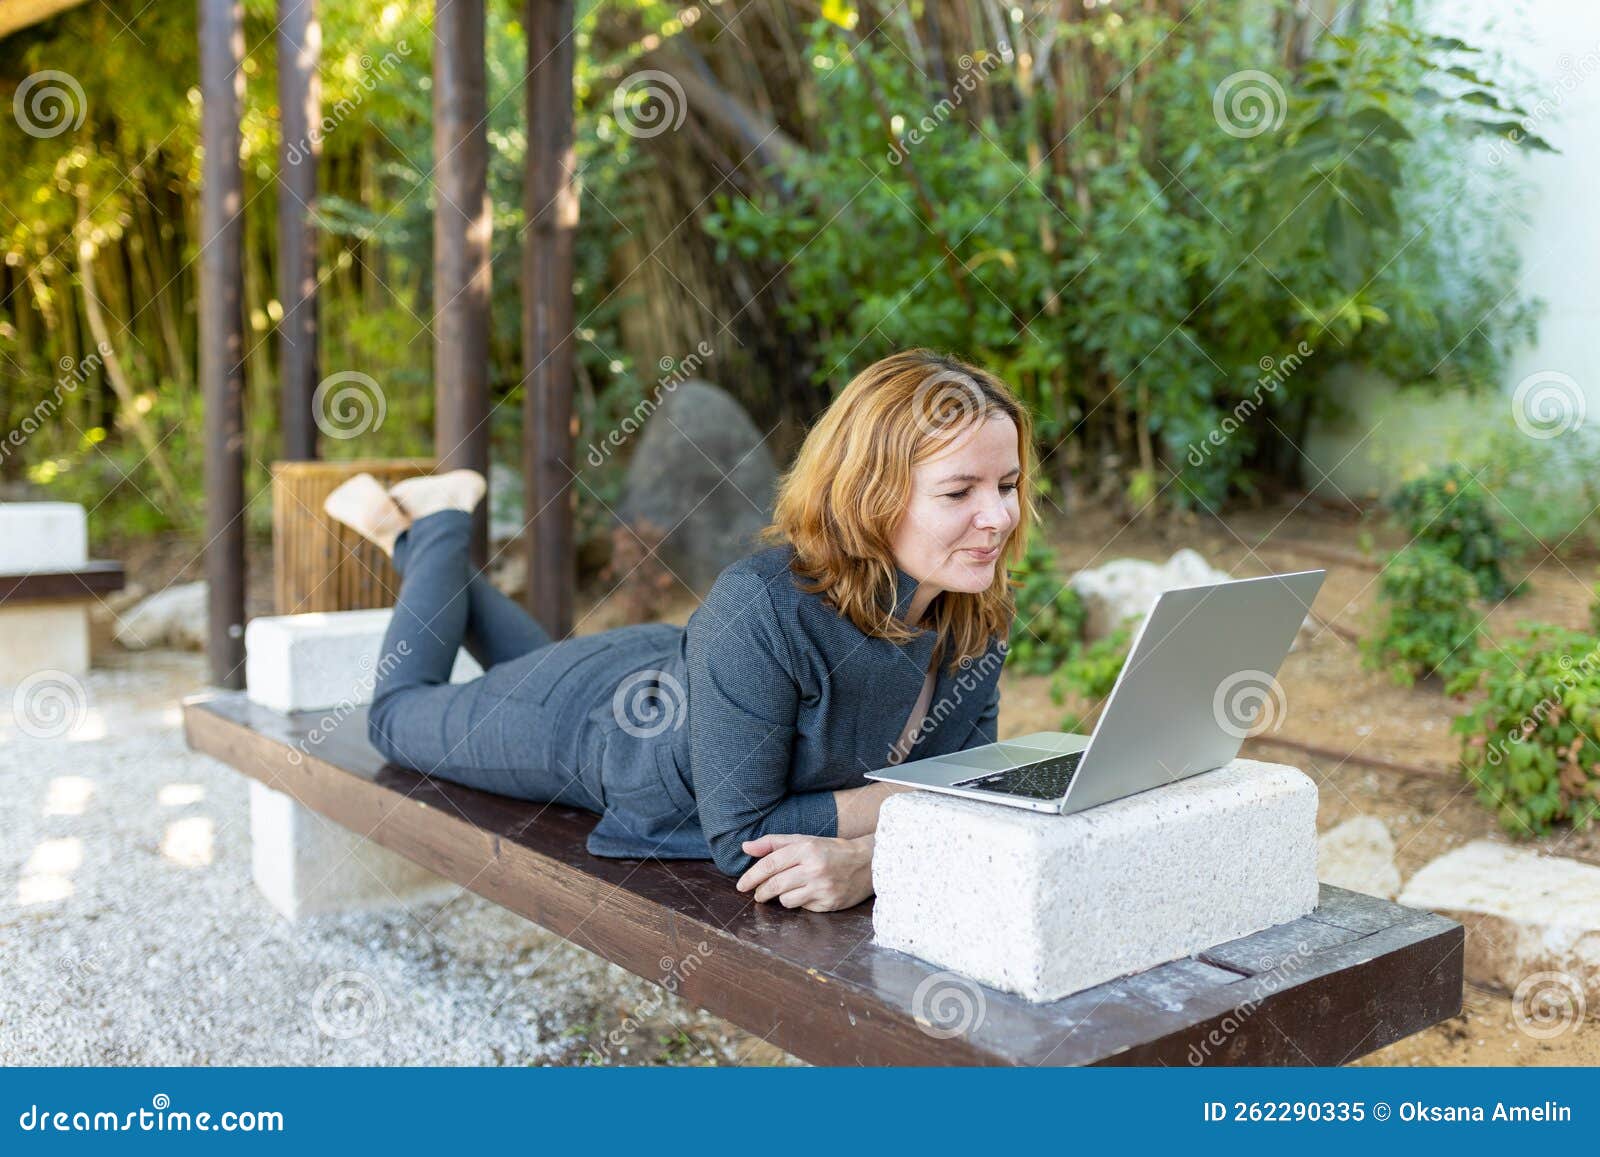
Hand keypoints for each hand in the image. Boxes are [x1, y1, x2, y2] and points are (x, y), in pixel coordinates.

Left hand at [736, 833, 874, 911]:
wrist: (867, 863)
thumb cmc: (830, 850)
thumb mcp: (804, 840)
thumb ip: (773, 843)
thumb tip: (745, 847)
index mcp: (806, 849)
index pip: (770, 864)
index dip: (752, 876)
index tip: (741, 885)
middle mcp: (814, 868)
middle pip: (775, 885)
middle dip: (761, 892)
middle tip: (757, 895)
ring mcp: (823, 888)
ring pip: (786, 900)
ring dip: (782, 897)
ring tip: (792, 889)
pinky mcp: (830, 904)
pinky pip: (804, 908)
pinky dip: (802, 902)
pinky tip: (811, 893)